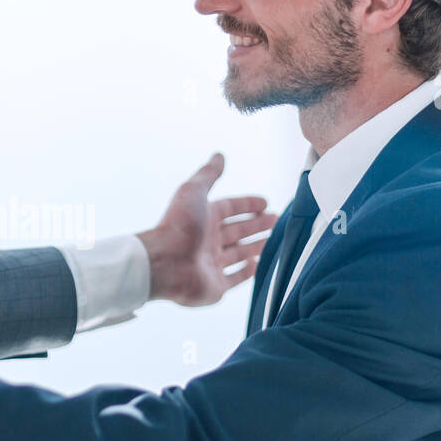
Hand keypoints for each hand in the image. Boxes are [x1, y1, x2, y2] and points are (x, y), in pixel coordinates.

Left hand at [137, 153, 276, 305]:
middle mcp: (207, 240)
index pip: (230, 208)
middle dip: (256, 224)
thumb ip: (208, 174)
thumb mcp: (193, 191)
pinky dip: (246, 272)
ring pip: (238, 253)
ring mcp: (211, 264)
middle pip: (237, 230)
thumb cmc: (178, 226)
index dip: (247, 205)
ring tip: (272, 240)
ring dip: (254, 246)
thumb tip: (219, 155)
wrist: (164, 263)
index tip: (265, 203)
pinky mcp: (215, 286)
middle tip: (275, 220)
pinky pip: (234, 278)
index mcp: (203, 218)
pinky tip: (256, 264)